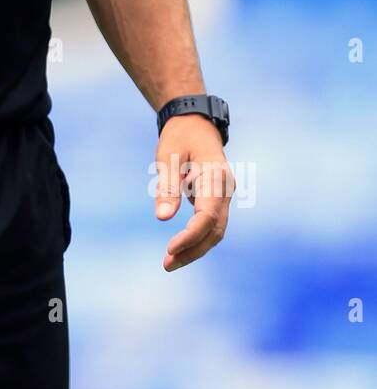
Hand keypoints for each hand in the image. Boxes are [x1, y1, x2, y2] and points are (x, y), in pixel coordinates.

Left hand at [154, 115, 234, 271]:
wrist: (195, 123)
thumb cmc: (179, 137)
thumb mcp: (168, 157)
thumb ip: (167, 187)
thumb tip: (163, 218)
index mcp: (216, 176)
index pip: (208, 216)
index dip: (191, 236)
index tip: (170, 250)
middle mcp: (225, 189)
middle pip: (215, 229)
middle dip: (193, 250)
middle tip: (167, 265)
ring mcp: (224, 195)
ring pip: (215, 231)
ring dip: (195, 248)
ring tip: (170, 263)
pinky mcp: (217, 200)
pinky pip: (211, 225)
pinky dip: (197, 239)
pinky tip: (179, 249)